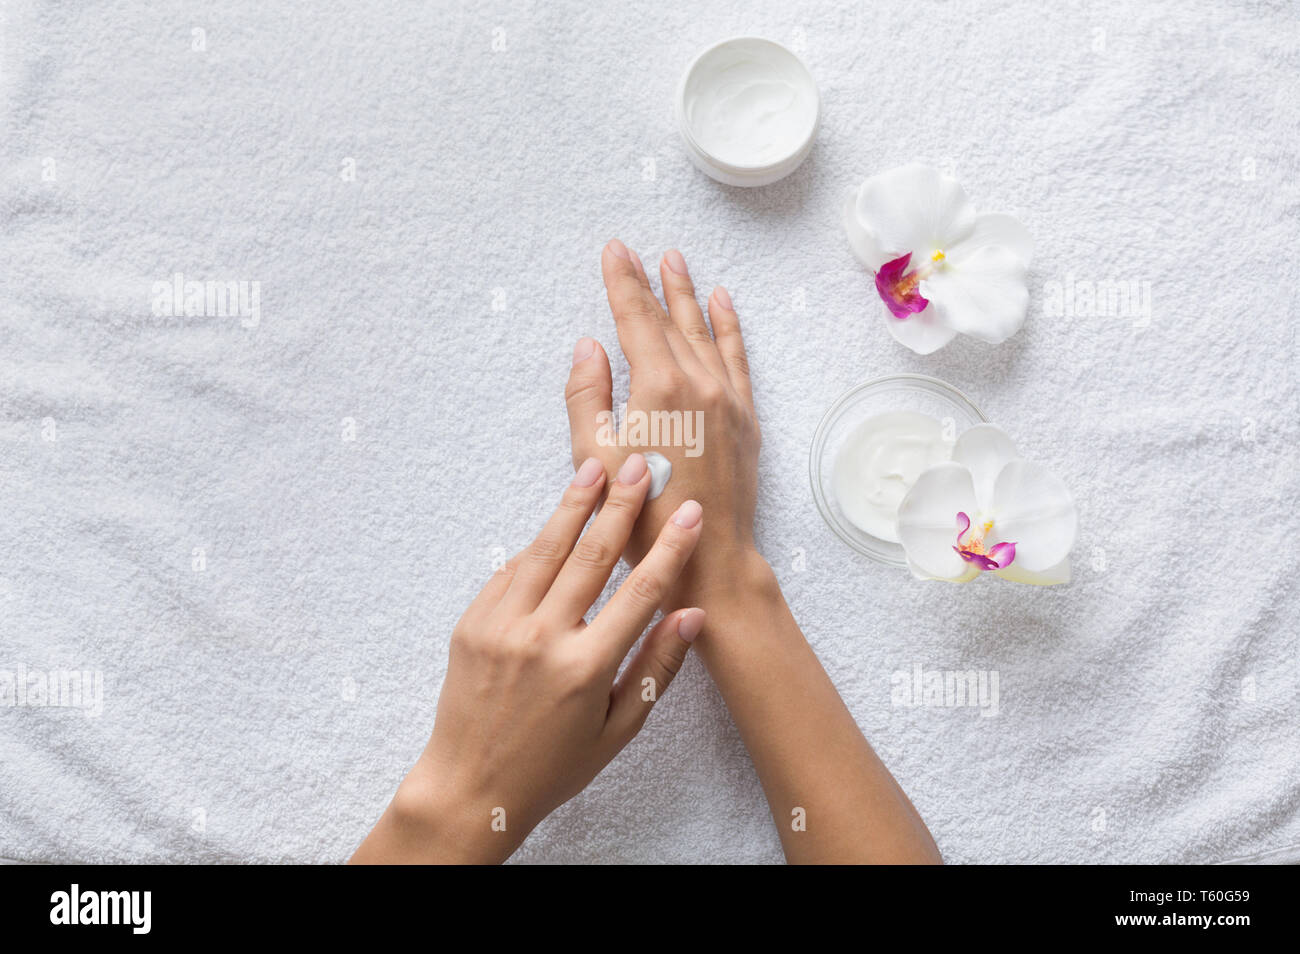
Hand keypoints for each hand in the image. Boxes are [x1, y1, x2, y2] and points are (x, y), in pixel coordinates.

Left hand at [352, 453, 704, 863]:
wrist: (471, 787)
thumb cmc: (552, 766)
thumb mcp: (617, 729)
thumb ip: (656, 668)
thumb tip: (691, 615)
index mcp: (585, 668)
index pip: (640, 591)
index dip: (669, 547)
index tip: (689, 512)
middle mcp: (542, 640)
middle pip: (590, 555)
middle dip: (620, 505)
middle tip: (638, 464)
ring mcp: (501, 627)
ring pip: (545, 549)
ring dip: (573, 505)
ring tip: (594, 467)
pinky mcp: (472, 623)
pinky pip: (509, 572)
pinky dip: (536, 546)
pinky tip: (555, 522)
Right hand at [565, 240, 762, 601]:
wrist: (708, 558)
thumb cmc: (642, 518)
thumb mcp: (594, 459)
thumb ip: (586, 397)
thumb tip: (588, 347)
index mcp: (659, 388)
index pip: (635, 319)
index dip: (621, 282)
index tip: (613, 251)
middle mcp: (699, 383)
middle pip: (669, 319)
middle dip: (649, 282)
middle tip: (633, 250)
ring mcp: (728, 398)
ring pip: (704, 332)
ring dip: (688, 295)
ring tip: (675, 262)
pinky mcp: (745, 418)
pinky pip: (737, 358)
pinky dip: (729, 327)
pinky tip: (723, 302)